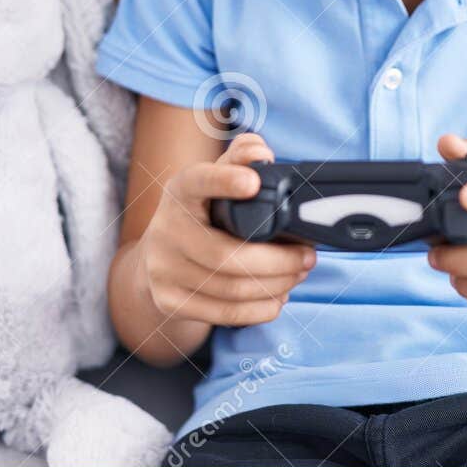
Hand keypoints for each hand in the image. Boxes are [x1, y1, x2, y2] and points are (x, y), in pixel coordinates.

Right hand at [136, 132, 314, 326]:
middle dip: (278, 260)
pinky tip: (279, 296)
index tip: (254, 183)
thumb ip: (240, 159)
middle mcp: (166, 230)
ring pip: (231, 289)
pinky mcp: (170, 302)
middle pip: (226, 255)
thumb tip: (262, 153)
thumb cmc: (201, 214)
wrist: (157, 260)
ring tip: (299, 274)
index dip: (224, 181)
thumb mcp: (215, 180)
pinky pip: (225, 313)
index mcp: (180, 191)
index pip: (199, 181)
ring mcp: (164, 270)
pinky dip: (261, 308)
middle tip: (308, 256)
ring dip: (276, 285)